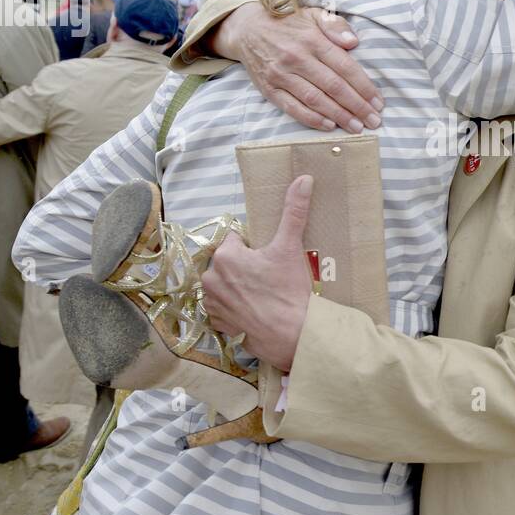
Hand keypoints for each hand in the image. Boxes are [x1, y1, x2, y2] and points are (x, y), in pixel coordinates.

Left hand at [201, 175, 314, 371]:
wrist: (291, 335)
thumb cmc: (288, 290)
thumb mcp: (290, 247)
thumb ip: (293, 211)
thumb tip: (304, 179)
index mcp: (225, 256)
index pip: (235, 240)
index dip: (253, 248)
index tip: (267, 259)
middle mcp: (211, 278)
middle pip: (228, 262)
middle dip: (244, 267)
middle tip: (268, 278)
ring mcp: (213, 303)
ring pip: (224, 285)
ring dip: (237, 287)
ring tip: (262, 295)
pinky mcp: (218, 324)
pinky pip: (223, 308)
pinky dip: (235, 307)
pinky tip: (254, 310)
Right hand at [212, 3, 382, 133]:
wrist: (247, 29)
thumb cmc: (289, 23)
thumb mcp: (313, 14)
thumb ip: (335, 26)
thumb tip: (353, 42)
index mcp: (312, 39)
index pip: (345, 67)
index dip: (364, 87)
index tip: (378, 102)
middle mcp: (297, 58)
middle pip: (333, 87)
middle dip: (357, 106)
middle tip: (374, 121)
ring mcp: (281, 75)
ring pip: (315, 100)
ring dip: (339, 116)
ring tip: (357, 128)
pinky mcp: (269, 89)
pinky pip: (292, 108)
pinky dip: (311, 119)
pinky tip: (329, 126)